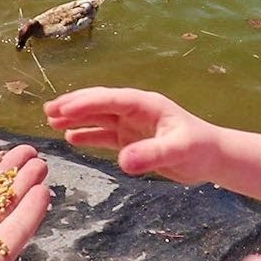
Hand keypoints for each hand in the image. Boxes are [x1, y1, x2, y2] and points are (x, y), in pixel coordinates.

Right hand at [44, 87, 219, 183]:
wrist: (212, 158)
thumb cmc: (200, 149)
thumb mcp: (179, 151)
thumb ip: (153, 154)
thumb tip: (124, 161)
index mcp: (147, 105)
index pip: (112, 100)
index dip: (88, 102)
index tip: (64, 107)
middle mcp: (136, 111)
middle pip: (101, 104)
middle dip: (75, 105)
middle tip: (49, 110)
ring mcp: (133, 125)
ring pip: (99, 118)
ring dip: (77, 118)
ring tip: (51, 120)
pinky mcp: (132, 140)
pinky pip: (105, 135)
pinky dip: (88, 135)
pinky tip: (71, 137)